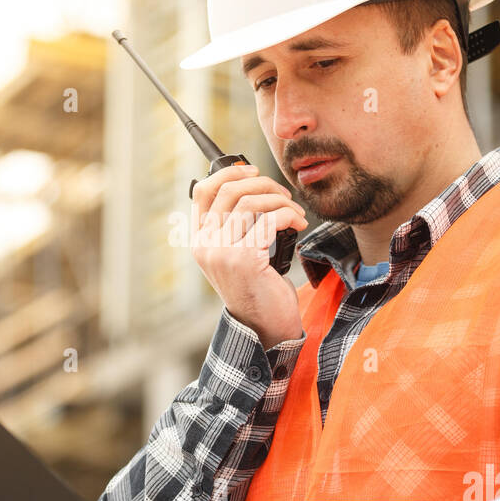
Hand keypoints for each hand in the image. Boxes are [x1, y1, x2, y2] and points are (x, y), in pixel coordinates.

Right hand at [190, 163, 308, 347]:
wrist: (264, 328)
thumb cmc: (257, 289)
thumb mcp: (237, 255)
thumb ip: (235, 226)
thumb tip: (252, 186)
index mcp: (200, 240)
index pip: (203, 191)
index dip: (229, 173)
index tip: (253, 171)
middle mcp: (205, 244)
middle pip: (229, 190)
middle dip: (263, 183)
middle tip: (284, 194)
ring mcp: (221, 252)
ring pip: (250, 201)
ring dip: (279, 200)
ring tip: (295, 212)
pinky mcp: (244, 259)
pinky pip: (269, 220)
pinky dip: (289, 216)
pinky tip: (299, 224)